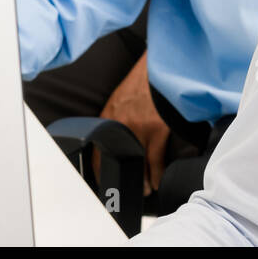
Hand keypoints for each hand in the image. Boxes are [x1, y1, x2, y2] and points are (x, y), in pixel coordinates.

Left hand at [94, 52, 169, 196]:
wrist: (159, 67)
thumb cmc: (142, 82)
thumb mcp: (119, 98)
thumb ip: (114, 118)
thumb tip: (113, 137)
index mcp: (108, 118)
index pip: (98, 153)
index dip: (100, 171)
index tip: (104, 182)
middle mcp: (121, 125)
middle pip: (119, 161)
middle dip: (123, 178)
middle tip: (125, 190)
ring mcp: (140, 128)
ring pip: (139, 164)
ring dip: (143, 181)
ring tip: (146, 189)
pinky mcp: (157, 129)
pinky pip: (156, 160)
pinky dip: (157, 174)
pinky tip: (158, 181)